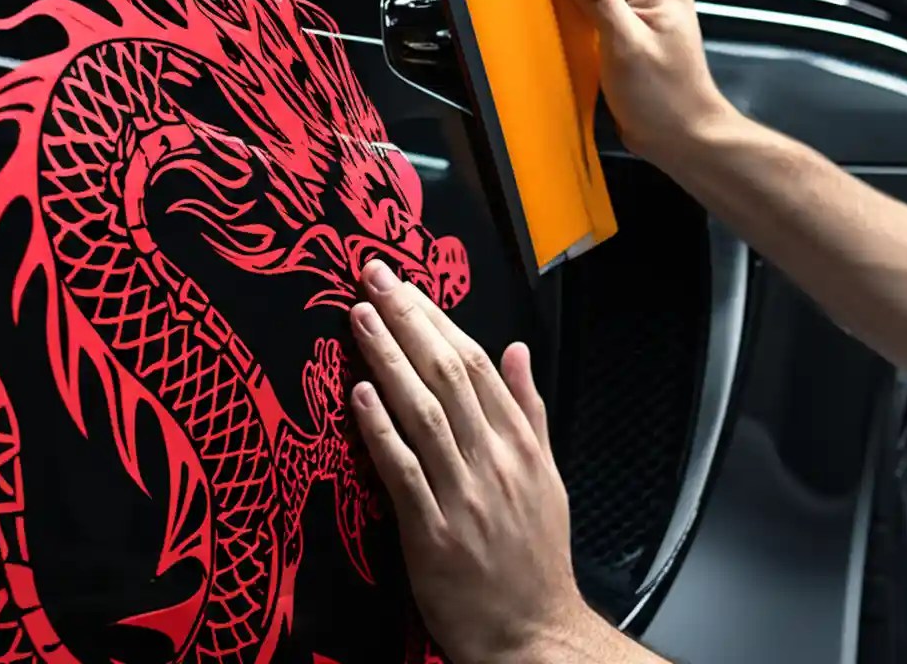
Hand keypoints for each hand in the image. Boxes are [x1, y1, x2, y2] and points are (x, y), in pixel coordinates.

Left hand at [347, 259, 583, 662]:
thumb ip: (528, 409)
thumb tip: (518, 350)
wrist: (534, 633)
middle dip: (407, 319)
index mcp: (519, 444)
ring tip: (359, 318)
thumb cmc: (534, 557)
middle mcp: (494, 461)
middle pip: (447, 374)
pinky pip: (403, 471)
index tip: (404, 284)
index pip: (475, 363)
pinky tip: (359, 395)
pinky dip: (381, 431)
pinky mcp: (432, 533)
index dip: (436, 319)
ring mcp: (463, 495)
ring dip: (388, 360)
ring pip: (424, 412)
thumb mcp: (547, 475)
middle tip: (372, 277)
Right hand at [557, 0, 736, 168]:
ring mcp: (641, 5)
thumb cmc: (664, 98)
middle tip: (553, 12)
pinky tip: (573, 36)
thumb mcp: (624, 44)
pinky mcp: (629, 24)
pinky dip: (578, 18)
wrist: (680, 136)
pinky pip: (594, 7)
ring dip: (569, 2)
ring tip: (566, 29)